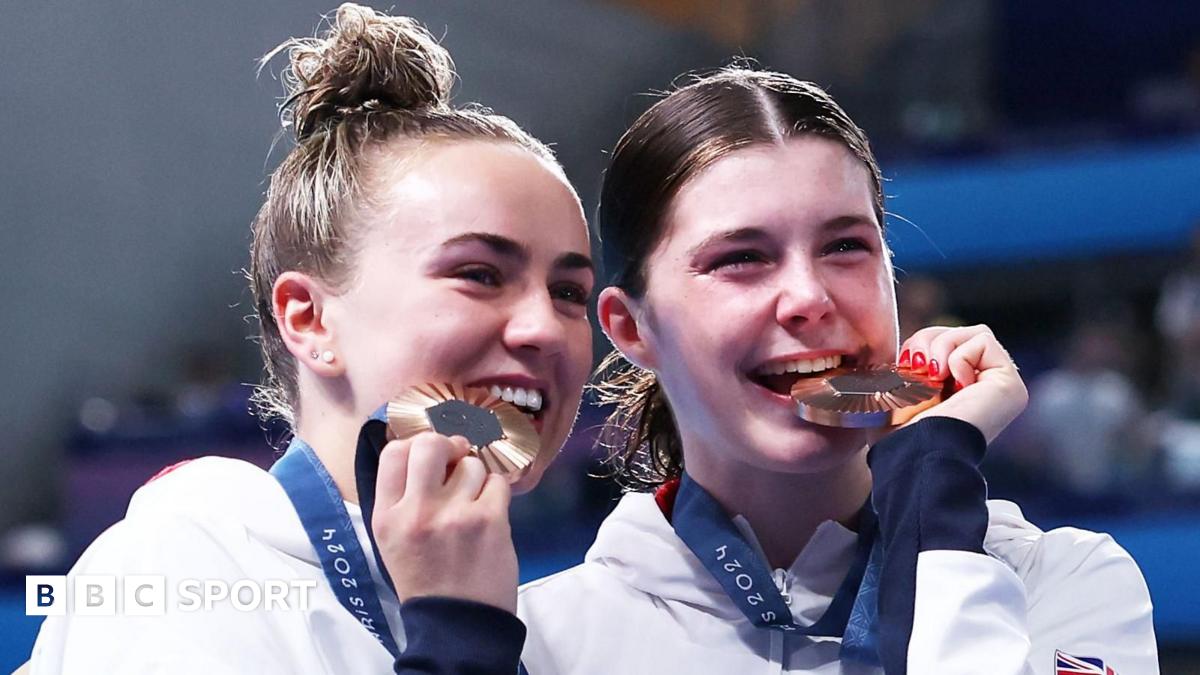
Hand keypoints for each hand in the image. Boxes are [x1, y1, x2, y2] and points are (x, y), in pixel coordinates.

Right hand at [370, 432, 517, 613]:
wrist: (457, 623)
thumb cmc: (427, 579)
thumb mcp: (394, 539)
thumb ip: (403, 496)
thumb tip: (431, 447)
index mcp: (386, 516)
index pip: (394, 452)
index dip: (415, 444)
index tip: (432, 454)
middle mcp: (416, 511)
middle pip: (430, 444)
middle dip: (448, 446)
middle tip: (457, 459)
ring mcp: (454, 514)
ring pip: (471, 463)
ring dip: (476, 478)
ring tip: (472, 504)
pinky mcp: (489, 520)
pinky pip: (497, 482)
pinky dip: (496, 494)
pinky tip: (488, 514)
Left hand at [900, 325, 1027, 444]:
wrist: (917, 452)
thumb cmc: (901, 431)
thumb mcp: (901, 390)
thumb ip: (915, 365)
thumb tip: (915, 352)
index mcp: (959, 390)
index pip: (946, 343)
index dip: (922, 344)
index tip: (905, 364)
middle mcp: (985, 388)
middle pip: (960, 333)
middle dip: (929, 340)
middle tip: (917, 366)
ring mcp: (1001, 386)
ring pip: (974, 332)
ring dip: (942, 347)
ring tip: (934, 376)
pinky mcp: (1010, 384)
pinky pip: (985, 341)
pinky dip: (960, 356)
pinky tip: (956, 385)